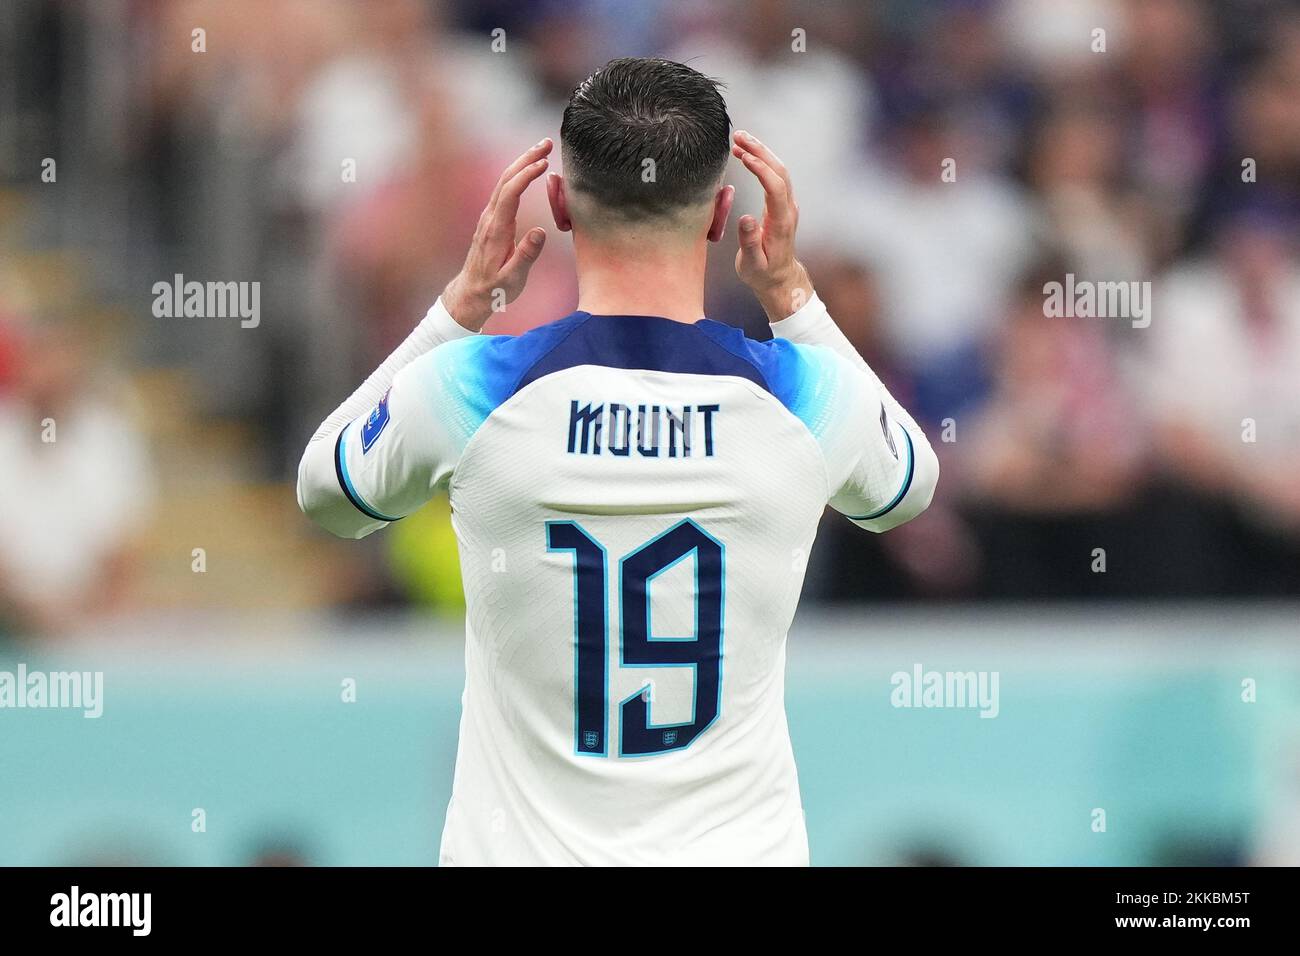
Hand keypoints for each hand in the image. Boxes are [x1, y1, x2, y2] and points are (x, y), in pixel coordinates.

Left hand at [442, 138, 552, 330]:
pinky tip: (527, 169)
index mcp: (496, 230)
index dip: (526, 175)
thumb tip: (541, 232)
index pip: (510, 194)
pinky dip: (517, 175)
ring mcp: (489, 217)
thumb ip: (526, 256)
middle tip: (546, 143)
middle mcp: (490, 219)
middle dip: (525, 158)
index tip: (543, 162)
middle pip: (506, 180)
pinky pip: (504, 190)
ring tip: (542, 149)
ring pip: (504, 182)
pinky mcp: (491, 219)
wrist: (471, 293)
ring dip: (522, 163)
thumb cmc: (493, 289)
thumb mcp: (512, 279)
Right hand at [731, 130, 814, 321]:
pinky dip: (761, 161)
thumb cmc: (764, 273)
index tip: (743, 156)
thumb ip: (749, 242)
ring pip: (778, 170)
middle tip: (738, 136)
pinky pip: (774, 176)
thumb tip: (745, 219)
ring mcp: (786, 204)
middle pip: (779, 171)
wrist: (779, 278)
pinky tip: (746, 154)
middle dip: (760, 151)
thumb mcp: (753, 264)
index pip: (775, 187)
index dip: (761, 169)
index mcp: (781, 222)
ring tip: (739, 139)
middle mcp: (788, 209)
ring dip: (760, 152)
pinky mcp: (781, 203)